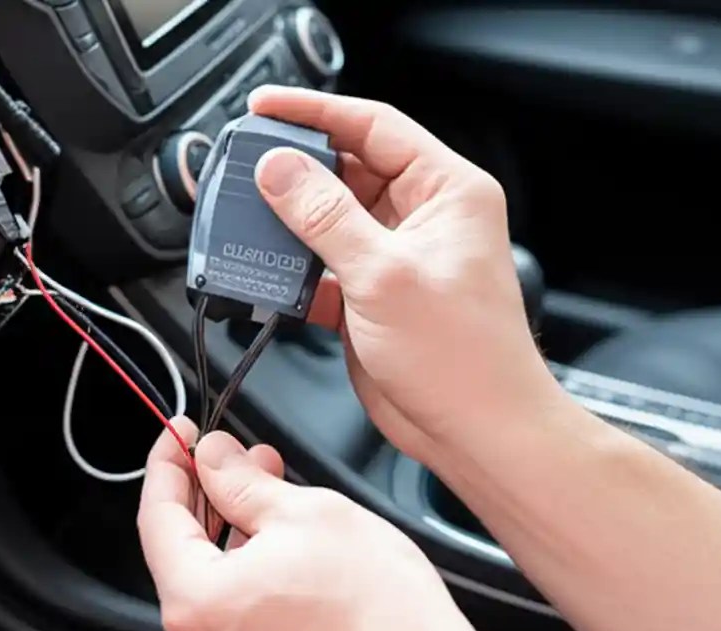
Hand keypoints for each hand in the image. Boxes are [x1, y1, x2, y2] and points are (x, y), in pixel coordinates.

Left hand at [138, 419, 538, 630]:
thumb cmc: (381, 615)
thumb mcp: (307, 513)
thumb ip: (243, 481)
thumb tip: (212, 457)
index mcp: (196, 600)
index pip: (155, 515)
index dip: (168, 462)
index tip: (181, 432)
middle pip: (180, 549)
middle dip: (207, 492)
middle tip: (237, 454)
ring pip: (211, 579)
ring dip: (232, 529)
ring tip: (271, 489)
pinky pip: (235, 611)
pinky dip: (248, 570)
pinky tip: (280, 543)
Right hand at [249, 86, 566, 473]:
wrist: (476, 431)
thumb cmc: (465, 358)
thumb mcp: (384, 275)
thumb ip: (324, 218)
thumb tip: (280, 170)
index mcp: (445, 191)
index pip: (373, 126)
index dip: (316, 112)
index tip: (266, 108)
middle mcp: (421, 217)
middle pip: (344, 170)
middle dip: (293, 170)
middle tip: (245, 169)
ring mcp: (393, 257)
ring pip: (325, 219)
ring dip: (287, 223)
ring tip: (247, 222)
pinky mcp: (369, 295)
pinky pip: (319, 266)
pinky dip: (290, 272)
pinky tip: (268, 277)